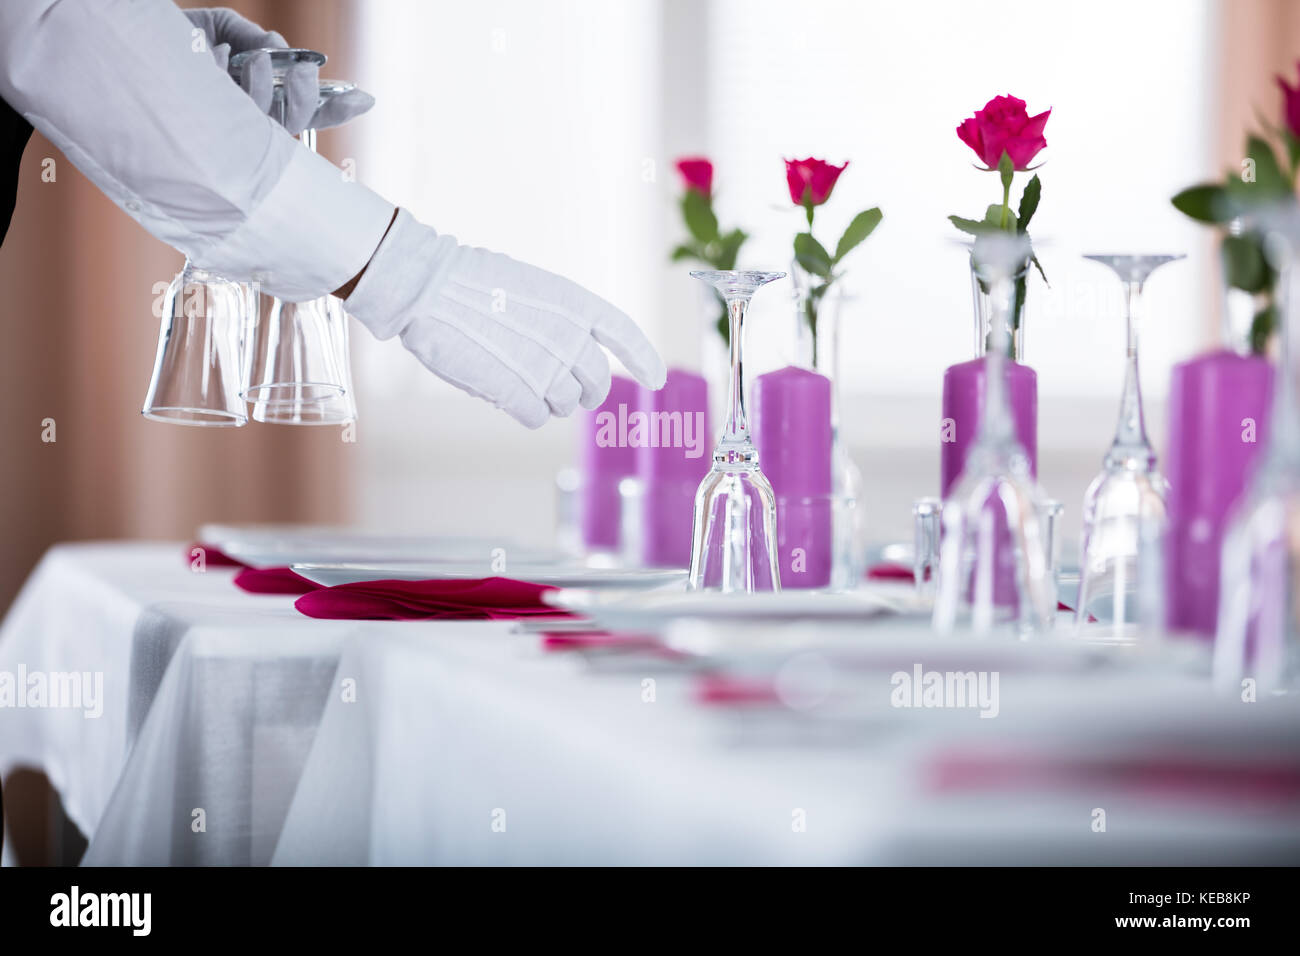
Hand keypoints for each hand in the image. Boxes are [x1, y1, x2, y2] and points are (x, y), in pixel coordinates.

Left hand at [184, 7, 373, 134]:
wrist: (120, 46)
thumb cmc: (172, 44)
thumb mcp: (220, 28)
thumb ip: (255, 37)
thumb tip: (279, 48)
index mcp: (262, 102)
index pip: (310, 113)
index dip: (339, 108)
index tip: (365, 98)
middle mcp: (249, 123)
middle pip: (296, 122)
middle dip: (307, 95)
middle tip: (303, 69)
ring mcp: (226, 129)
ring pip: (267, 122)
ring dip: (267, 87)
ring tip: (251, 58)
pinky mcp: (201, 127)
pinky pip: (226, 108)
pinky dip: (225, 73)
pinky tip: (212, 53)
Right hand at [344, 210, 665, 427]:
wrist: (429, 287)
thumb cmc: (469, 282)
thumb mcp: (531, 288)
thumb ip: (558, 323)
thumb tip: (566, 361)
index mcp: (575, 303)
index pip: (624, 334)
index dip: (643, 358)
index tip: (656, 380)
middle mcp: (570, 337)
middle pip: (597, 382)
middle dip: (585, 391)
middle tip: (564, 390)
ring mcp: (546, 368)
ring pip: (566, 404)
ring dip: (548, 399)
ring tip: (519, 379)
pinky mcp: (519, 394)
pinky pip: (537, 417)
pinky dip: (524, 411)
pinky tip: (505, 394)